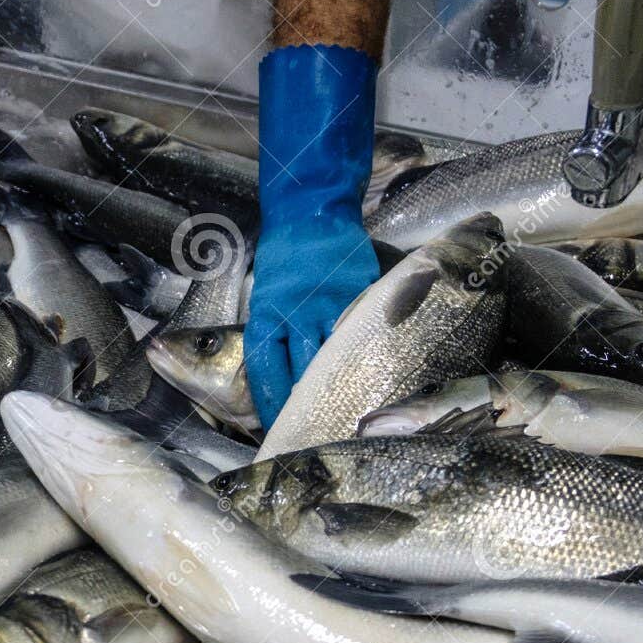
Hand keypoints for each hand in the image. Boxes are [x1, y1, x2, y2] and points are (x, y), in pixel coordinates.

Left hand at [243, 44, 379, 428]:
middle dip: (309, 405)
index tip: (276, 427)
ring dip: (344, 386)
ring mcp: (333, 303)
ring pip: (340, 356)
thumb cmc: (284, 258)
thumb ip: (275, 334)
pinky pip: (367, 334)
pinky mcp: (362, 294)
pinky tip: (376, 375)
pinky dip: (371, 356)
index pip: (267, 370)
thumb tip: (282, 380)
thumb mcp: (265, 295)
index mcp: (267, 313)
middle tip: (315, 431)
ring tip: (350, 413)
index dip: (271, 403)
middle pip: (305, 371)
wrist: (312, 210)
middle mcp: (298, 311)